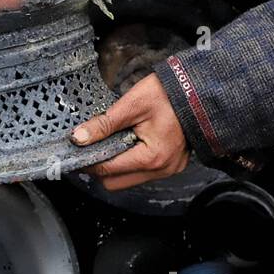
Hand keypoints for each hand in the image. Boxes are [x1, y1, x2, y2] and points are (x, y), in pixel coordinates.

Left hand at [72, 74, 190, 190]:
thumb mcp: (132, 104)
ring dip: (114, 166)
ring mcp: (169, 169)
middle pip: (115, 183)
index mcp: (152, 157)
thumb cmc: (168, 94)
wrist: (197, 90)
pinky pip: (142, 173)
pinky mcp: (171, 165)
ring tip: (109, 143)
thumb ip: (104, 123)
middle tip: (90, 147)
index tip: (76, 150)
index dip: (87, 160)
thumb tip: (79, 137)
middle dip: (99, 168)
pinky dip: (129, 163)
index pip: (108, 170)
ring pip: (128, 180)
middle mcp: (162, 169)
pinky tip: (126, 144)